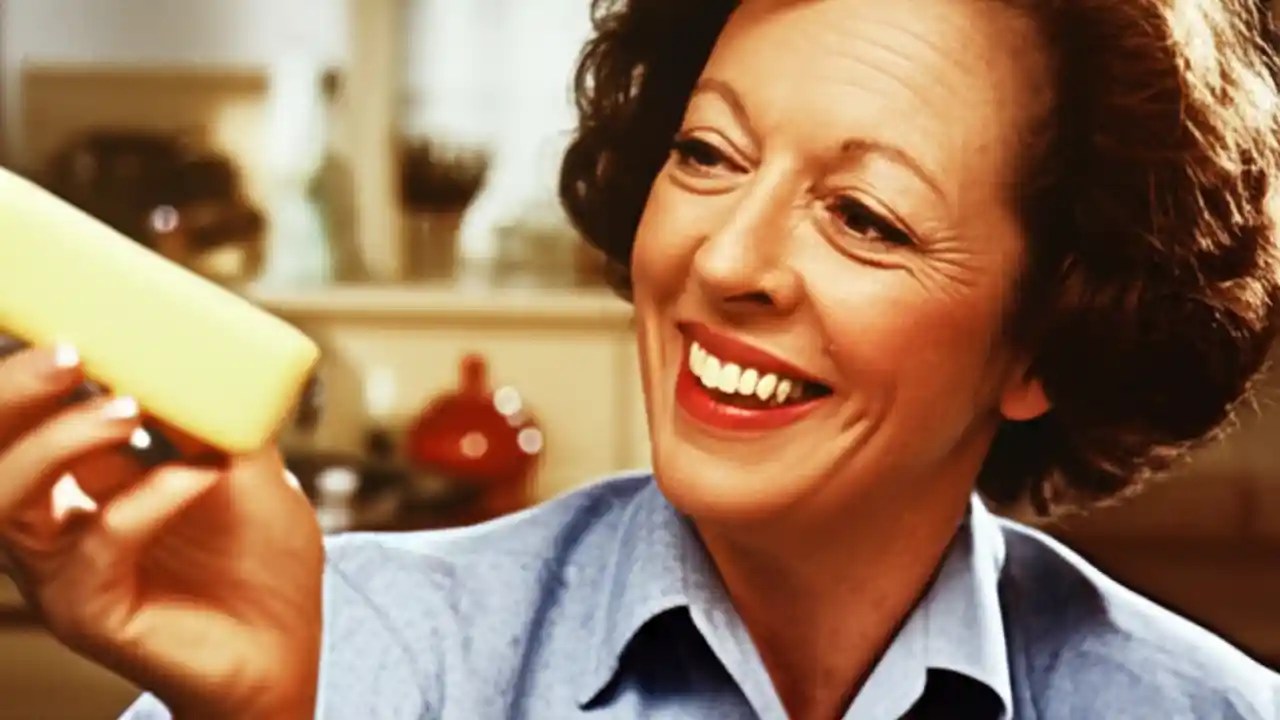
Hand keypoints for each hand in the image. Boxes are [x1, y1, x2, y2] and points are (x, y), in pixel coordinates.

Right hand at [0, 343, 324, 718]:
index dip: (26, 373)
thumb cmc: (263, 563)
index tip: (59, 318)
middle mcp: (58, 526)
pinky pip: (96, 548)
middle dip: (15, 395)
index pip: (26, 420)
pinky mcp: (92, 612)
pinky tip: (196, 478)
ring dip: (63, 441)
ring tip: (128, 407)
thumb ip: (221, 415)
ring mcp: (66, 572)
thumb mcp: (247, 468)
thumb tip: (207, 345)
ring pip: (12, 501)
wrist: (289, 647)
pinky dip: (144, 503)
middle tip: (69, 350)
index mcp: (85, 485)